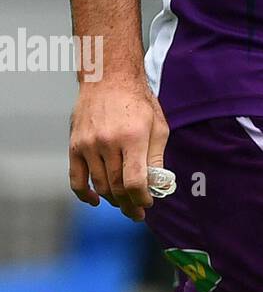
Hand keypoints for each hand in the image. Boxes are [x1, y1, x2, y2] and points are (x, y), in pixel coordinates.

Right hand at [69, 71, 169, 221]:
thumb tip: (158, 185)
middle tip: (136, 213)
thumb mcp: (158, 125)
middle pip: (116, 186)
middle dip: (128, 204)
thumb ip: (156, 156)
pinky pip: (76, 178)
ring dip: (111, 199)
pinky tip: (97, 201)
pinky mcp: (74, 146)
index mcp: (133, 137)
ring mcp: (88, 145)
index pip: (134, 180)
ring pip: (99, 184)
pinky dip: (85, 194)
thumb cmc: (138, 102)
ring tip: (123, 204)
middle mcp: (108, 142)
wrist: (108, 79)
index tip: (147, 205)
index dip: (141, 198)